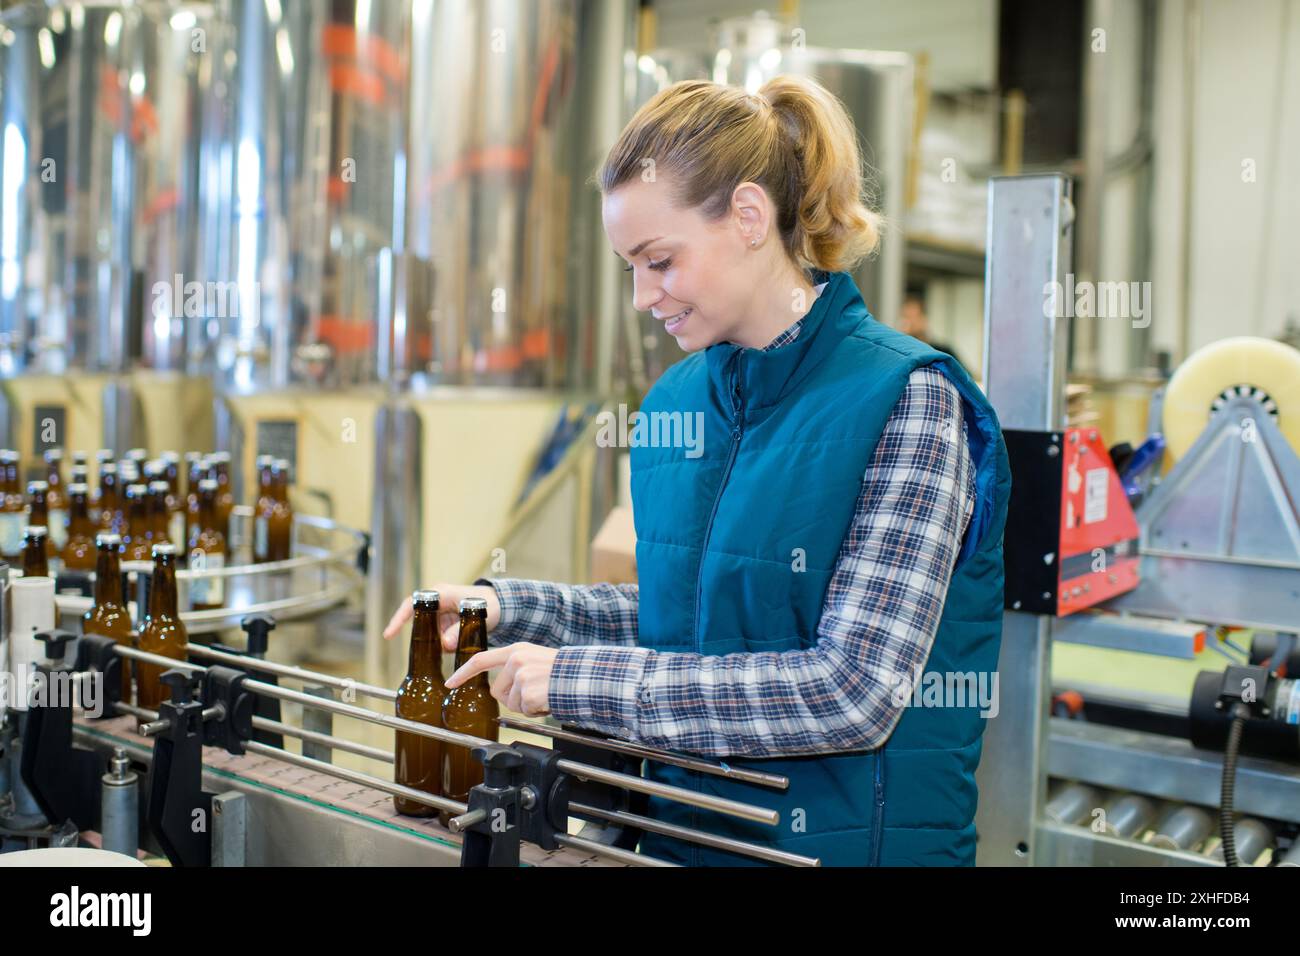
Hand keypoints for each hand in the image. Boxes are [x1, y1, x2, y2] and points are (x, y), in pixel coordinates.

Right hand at [382, 582, 500, 652]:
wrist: (501, 605)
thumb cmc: (489, 605)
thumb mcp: (476, 619)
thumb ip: (460, 632)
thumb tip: (444, 645)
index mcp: (440, 593)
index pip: (412, 605)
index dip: (399, 619)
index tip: (388, 635)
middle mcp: (437, 601)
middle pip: (421, 623)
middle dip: (429, 638)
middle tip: (445, 644)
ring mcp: (440, 612)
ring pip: (431, 634)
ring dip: (442, 641)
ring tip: (461, 636)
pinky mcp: (445, 622)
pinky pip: (439, 637)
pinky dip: (447, 643)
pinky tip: (460, 640)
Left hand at [446, 643, 556, 716]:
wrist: (582, 676)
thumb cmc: (562, 671)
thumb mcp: (535, 658)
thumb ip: (515, 667)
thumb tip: (499, 688)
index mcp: (516, 650)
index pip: (481, 660)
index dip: (463, 673)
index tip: (450, 683)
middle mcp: (516, 661)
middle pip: (497, 691)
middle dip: (512, 697)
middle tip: (533, 692)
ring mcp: (522, 677)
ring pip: (511, 703)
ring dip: (526, 705)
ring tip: (544, 693)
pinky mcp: (528, 693)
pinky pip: (524, 711)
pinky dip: (536, 711)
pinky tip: (548, 700)